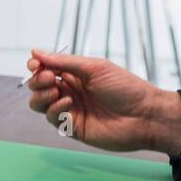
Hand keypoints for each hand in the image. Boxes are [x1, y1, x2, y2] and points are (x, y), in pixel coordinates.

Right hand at [25, 49, 180, 154]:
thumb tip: (36, 52)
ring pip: (38, 103)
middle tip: (49, 78)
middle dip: (37, 80)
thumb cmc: (126, 88)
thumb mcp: (95, 68)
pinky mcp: (72, 127)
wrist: (145, 116)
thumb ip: (64, 62)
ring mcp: (70, 110)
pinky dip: (54, 108)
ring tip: (56, 91)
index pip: (46, 69)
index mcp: (75, 76)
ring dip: (41, 95)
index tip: (35, 65)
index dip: (36, 66)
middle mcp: (69, 92)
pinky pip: (51, 118)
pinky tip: (67, 103)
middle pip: (38, 86)